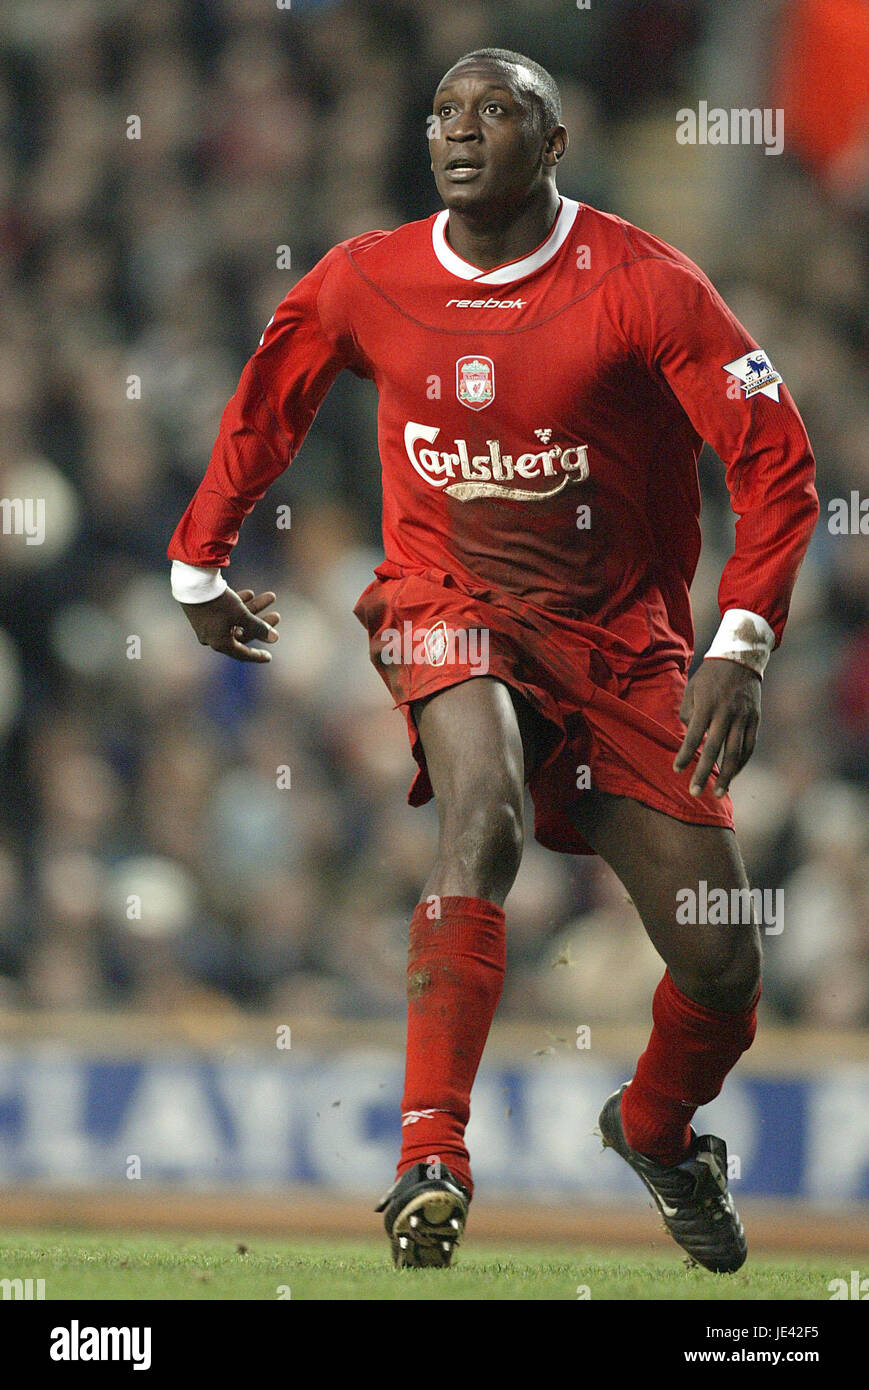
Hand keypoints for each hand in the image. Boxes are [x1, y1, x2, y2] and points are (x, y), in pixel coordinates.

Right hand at [180, 587, 279, 662]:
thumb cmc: (218, 602)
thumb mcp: (241, 615)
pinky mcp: (204, 611)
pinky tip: (250, 593)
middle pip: (242, 633)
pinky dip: (238, 604)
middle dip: (261, 623)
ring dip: (253, 609)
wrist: (193, 583)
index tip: (269, 657)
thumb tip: (275, 638)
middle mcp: (212, 637)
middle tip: (278, 616)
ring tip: (271, 596)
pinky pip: (225, 612)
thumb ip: (258, 627)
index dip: (257, 655)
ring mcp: (207, 624)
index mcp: (219, 643)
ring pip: (236, 619)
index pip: (242, 653)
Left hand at [674, 658, 760, 798]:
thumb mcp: (692, 689)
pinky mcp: (755, 720)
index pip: (694, 735)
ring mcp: (744, 717)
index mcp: (708, 704)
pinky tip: (732, 776)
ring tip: (718, 793)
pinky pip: (749, 747)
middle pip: (715, 748)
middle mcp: (727, 712)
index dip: (685, 754)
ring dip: (727, 775)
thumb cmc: (710, 676)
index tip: (677, 770)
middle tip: (695, 792)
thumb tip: (691, 739)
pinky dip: (741, 764)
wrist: (741, 659)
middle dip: (704, 773)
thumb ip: (688, 714)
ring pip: (736, 752)